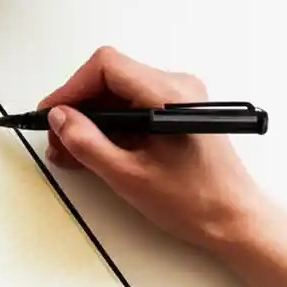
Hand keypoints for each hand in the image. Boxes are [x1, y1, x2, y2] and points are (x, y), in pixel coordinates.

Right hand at [39, 47, 270, 253]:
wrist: (234, 219)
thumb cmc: (195, 201)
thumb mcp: (129, 176)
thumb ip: (88, 143)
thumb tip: (59, 118)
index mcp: (169, 95)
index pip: (106, 66)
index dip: (71, 88)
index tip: (51, 114)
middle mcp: (177, 86)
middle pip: (109, 77)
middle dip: (78, 107)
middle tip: (57, 139)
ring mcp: (178, 97)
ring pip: (118, 92)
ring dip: (91, 118)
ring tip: (71, 150)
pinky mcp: (176, 111)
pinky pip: (132, 105)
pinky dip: (109, 125)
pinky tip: (95, 150)